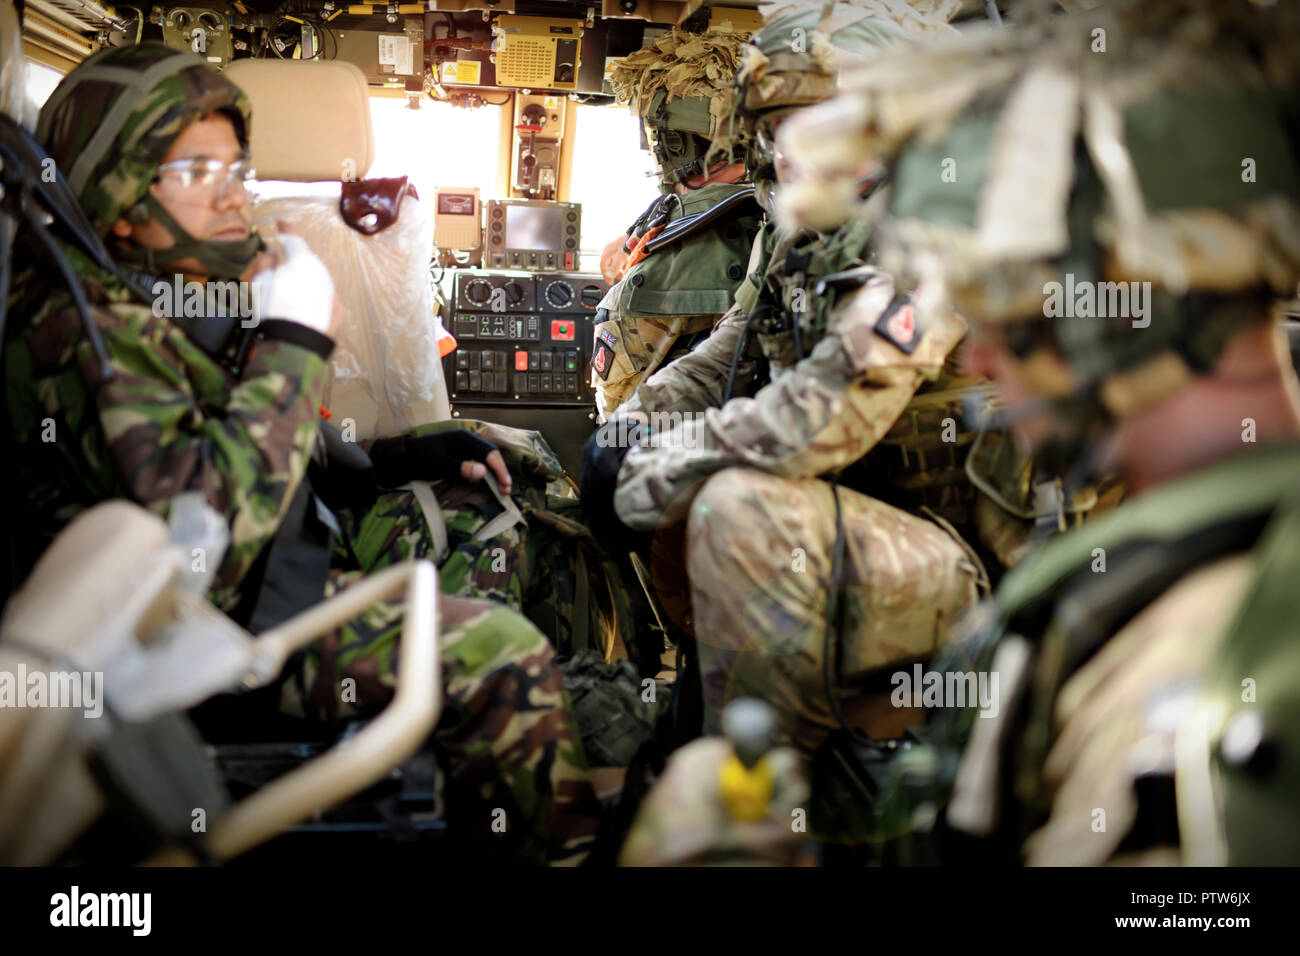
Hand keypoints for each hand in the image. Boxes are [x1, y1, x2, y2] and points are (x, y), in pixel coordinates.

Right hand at [248, 226, 334, 334]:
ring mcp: (331, 291)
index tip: (281, 222)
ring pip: (317, 278)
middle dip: (295, 258)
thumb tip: (270, 253)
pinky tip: (303, 302)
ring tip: (290, 287)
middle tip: (281, 261)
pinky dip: (314, 295)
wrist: (294, 343)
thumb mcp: (259, 282)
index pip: (294, 238)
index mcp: (302, 260)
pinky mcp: (336, 310)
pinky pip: (324, 296)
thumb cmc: (272, 309)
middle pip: (307, 260)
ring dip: (305, 277)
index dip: (286, 229)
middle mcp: (321, 272)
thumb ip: (265, 263)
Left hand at [369, 430, 512, 492]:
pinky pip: (480, 461)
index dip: (499, 469)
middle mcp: (468, 439)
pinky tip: (490, 481)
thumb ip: (462, 467)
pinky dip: (487, 471)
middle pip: (491, 454)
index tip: (505, 484)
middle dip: (500, 471)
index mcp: (464, 438)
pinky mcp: (462, 453)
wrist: (406, 455)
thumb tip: (483, 471)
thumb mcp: (440, 463)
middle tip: (506, 489)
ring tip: (502, 488)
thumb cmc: (422, 457)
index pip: (489, 453)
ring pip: (487, 458)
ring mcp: (466, 446)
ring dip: (495, 472)